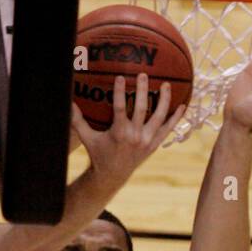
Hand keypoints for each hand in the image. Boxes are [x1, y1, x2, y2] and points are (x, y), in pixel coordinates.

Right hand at [72, 74, 186, 186]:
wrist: (113, 176)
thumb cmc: (99, 154)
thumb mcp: (88, 138)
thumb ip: (78, 121)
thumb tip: (68, 102)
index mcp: (119, 133)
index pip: (120, 108)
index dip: (121, 92)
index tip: (121, 77)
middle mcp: (135, 137)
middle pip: (142, 109)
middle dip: (143, 91)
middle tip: (144, 74)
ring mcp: (147, 141)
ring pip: (159, 117)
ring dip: (165, 101)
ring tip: (167, 85)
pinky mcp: (154, 144)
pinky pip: (167, 129)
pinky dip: (175, 118)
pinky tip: (183, 106)